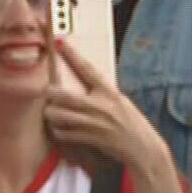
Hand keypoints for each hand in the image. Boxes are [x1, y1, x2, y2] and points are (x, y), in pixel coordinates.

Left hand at [44, 37, 172, 176]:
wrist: (144, 149)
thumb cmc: (133, 125)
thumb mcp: (121, 102)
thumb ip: (103, 93)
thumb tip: (85, 82)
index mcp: (110, 92)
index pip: (88, 69)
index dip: (73, 55)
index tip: (62, 42)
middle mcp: (100, 105)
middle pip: (63, 94)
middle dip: (50, 93)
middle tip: (47, 92)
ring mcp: (94, 123)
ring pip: (57, 115)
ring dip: (51, 115)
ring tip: (53, 114)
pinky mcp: (90, 139)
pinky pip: (63, 133)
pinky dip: (58, 132)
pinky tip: (61, 130)